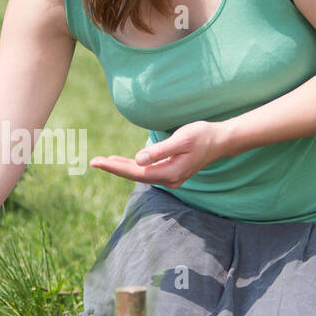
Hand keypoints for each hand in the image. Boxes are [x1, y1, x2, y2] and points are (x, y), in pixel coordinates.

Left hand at [88, 120, 224, 186]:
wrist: (222, 141)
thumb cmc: (203, 136)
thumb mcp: (182, 139)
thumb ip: (160, 151)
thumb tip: (138, 159)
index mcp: (170, 173)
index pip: (135, 172)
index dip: (115, 167)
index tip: (98, 162)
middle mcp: (169, 180)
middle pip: (135, 176)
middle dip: (114, 168)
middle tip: (93, 162)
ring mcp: (171, 178)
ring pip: (140, 174)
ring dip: (122, 168)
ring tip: (104, 162)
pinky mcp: (172, 172)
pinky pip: (148, 172)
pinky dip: (134, 167)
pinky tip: (124, 162)